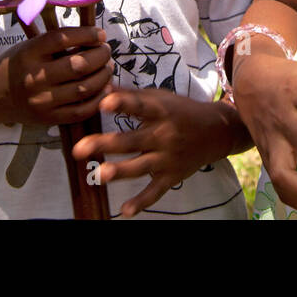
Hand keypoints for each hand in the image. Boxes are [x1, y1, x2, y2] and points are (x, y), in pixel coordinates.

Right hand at [0, 27, 113, 126]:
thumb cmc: (18, 66)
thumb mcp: (28, 46)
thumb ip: (57, 42)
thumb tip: (93, 35)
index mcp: (28, 53)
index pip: (63, 39)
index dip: (87, 34)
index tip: (100, 34)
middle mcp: (34, 77)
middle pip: (78, 65)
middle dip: (100, 55)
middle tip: (106, 51)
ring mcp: (41, 100)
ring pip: (84, 88)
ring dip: (103, 76)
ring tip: (108, 67)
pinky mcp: (48, 118)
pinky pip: (81, 110)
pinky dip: (99, 98)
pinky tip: (105, 88)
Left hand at [69, 89, 234, 217]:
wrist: (216, 131)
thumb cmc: (181, 110)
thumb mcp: (160, 98)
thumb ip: (131, 95)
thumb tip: (101, 86)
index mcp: (160, 111)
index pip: (139, 106)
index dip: (122, 104)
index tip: (103, 103)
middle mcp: (164, 134)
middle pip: (131, 140)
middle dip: (105, 144)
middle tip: (79, 148)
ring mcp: (168, 158)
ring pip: (141, 166)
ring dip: (120, 171)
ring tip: (100, 174)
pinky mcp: (172, 176)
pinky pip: (156, 191)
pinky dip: (142, 201)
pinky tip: (125, 211)